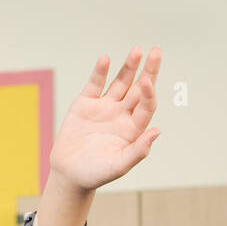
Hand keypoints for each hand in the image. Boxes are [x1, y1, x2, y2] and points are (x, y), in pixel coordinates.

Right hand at [48, 46, 159, 194]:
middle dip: (148, 71)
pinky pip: (95, 84)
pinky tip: (106, 59)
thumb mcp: (118, 166)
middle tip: (156, 52)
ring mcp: (104, 107)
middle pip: (138, 88)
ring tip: (137, 51)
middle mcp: (121, 115)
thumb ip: (138, 150)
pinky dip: (100, 72)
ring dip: (129, 66)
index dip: (148, 93)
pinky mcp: (85, 104)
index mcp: (133, 129)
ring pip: (120, 82)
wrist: (68, 174)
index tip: (146, 82)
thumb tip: (157, 131)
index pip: (146, 105)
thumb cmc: (95, 174)